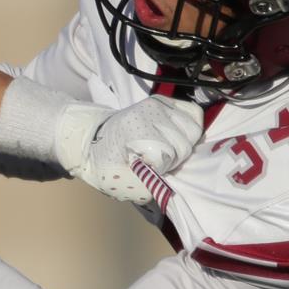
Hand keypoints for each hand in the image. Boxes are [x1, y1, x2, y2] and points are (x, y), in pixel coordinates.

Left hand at [53, 96, 204, 207]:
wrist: (93, 137)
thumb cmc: (106, 162)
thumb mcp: (117, 183)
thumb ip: (144, 187)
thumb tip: (167, 185)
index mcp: (135, 130)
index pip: (166, 155)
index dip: (159, 168)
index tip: (144, 167)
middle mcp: (150, 111)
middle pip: (184, 145)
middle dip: (172, 159)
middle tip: (153, 161)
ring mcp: (160, 104)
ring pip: (193, 131)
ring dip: (183, 145)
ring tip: (164, 149)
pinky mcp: (166, 101)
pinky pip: (194, 114)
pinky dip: (190, 128)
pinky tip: (174, 136)